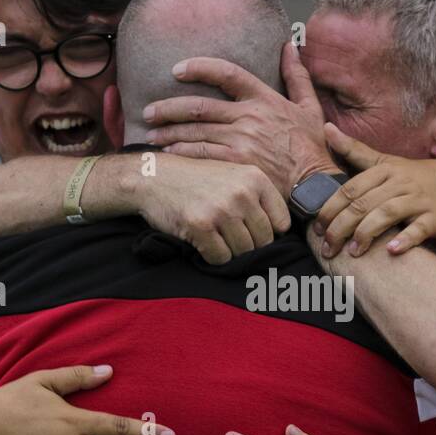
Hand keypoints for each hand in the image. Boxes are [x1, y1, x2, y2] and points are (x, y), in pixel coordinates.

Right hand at [136, 153, 289, 263]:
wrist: (154, 177)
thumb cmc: (197, 181)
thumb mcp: (234, 176)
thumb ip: (259, 198)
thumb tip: (281, 234)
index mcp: (255, 178)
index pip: (282, 223)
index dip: (268, 232)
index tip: (250, 229)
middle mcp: (242, 193)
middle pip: (264, 241)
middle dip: (248, 244)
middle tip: (228, 235)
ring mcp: (221, 210)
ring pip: (243, 252)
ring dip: (229, 251)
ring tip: (214, 234)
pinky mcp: (201, 225)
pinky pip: (220, 258)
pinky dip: (212, 255)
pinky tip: (202, 239)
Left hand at [144, 43, 333, 193]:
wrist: (315, 183)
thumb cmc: (312, 146)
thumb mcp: (310, 106)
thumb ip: (296, 75)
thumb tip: (290, 45)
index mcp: (264, 99)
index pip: (226, 73)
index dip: (199, 68)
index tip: (177, 70)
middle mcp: (249, 117)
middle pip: (199, 105)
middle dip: (168, 108)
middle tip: (148, 112)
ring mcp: (241, 141)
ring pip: (195, 130)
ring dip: (169, 131)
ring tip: (151, 134)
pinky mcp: (236, 164)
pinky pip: (201, 154)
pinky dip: (182, 151)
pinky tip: (168, 152)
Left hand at [315, 122, 435, 257]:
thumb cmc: (415, 177)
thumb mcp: (385, 162)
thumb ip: (355, 150)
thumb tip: (326, 128)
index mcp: (384, 170)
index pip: (350, 189)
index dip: (330, 209)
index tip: (317, 229)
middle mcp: (400, 182)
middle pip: (364, 204)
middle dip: (341, 227)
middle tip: (328, 247)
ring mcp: (420, 200)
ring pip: (388, 213)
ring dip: (367, 233)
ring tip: (353, 251)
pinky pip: (420, 228)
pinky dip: (406, 239)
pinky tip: (391, 250)